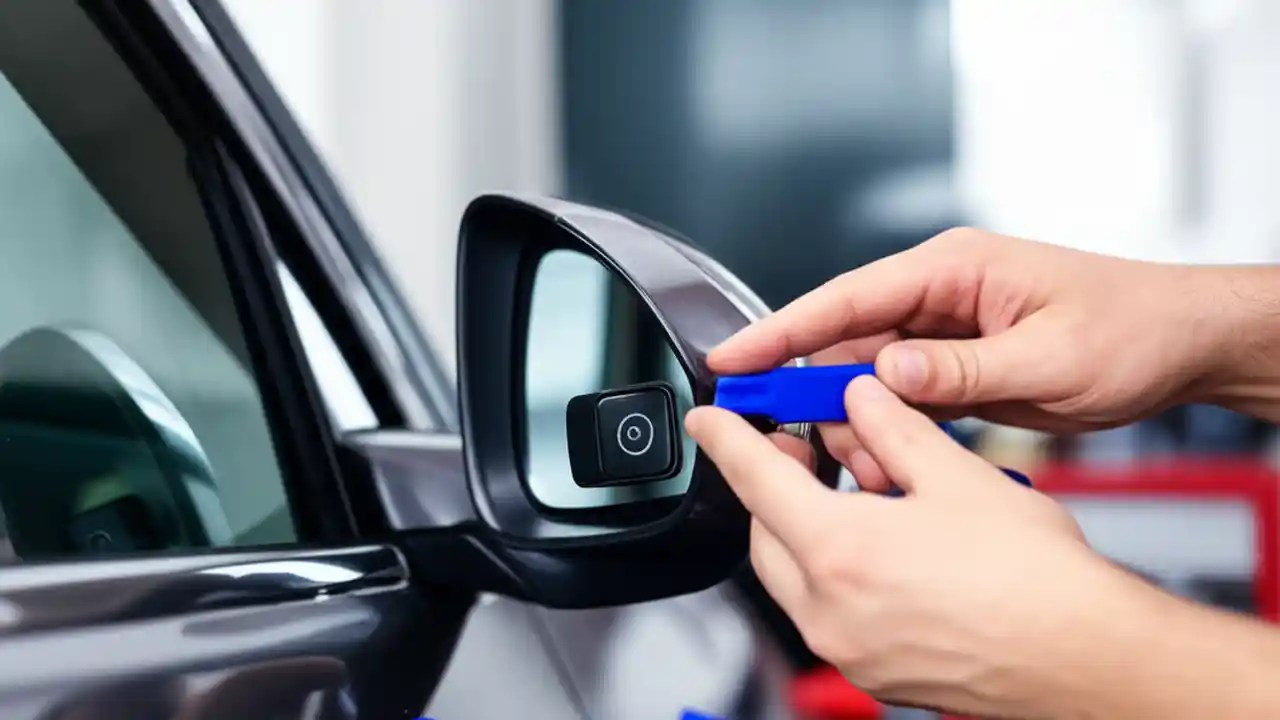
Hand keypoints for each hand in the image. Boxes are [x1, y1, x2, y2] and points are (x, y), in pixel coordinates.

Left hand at [686, 376, 1159, 716]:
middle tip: (802, 449)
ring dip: (805, 529)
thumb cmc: (1038, 581)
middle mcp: (831, 610)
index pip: (754, 480)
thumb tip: (863, 399)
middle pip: (765, 533)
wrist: (1087, 658)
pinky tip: (883, 546)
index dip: (726, 441)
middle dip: (772, 486)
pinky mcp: (875, 672)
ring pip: (793, 575)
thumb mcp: (958, 475)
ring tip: (857, 493)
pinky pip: (828, 611)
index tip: (708, 422)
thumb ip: (894, 429)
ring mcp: (849, 649)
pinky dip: (835, 571)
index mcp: (840, 552)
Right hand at [708, 228, 1271, 483]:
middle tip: (784, 435)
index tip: (734, 359)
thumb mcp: (1050, 358)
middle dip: (810, 388)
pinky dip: (885, 428)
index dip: (782, 330)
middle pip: (844, 338)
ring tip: (862, 462)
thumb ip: (965, 368)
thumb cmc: (1132, 329)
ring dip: (850, 418)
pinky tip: (883, 458)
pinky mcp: (955, 365)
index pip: (847, 297)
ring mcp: (945, 331)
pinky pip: (899, 395)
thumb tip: (890, 372)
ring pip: (865, 374)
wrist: (1180, 345)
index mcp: (954, 269)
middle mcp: (940, 294)